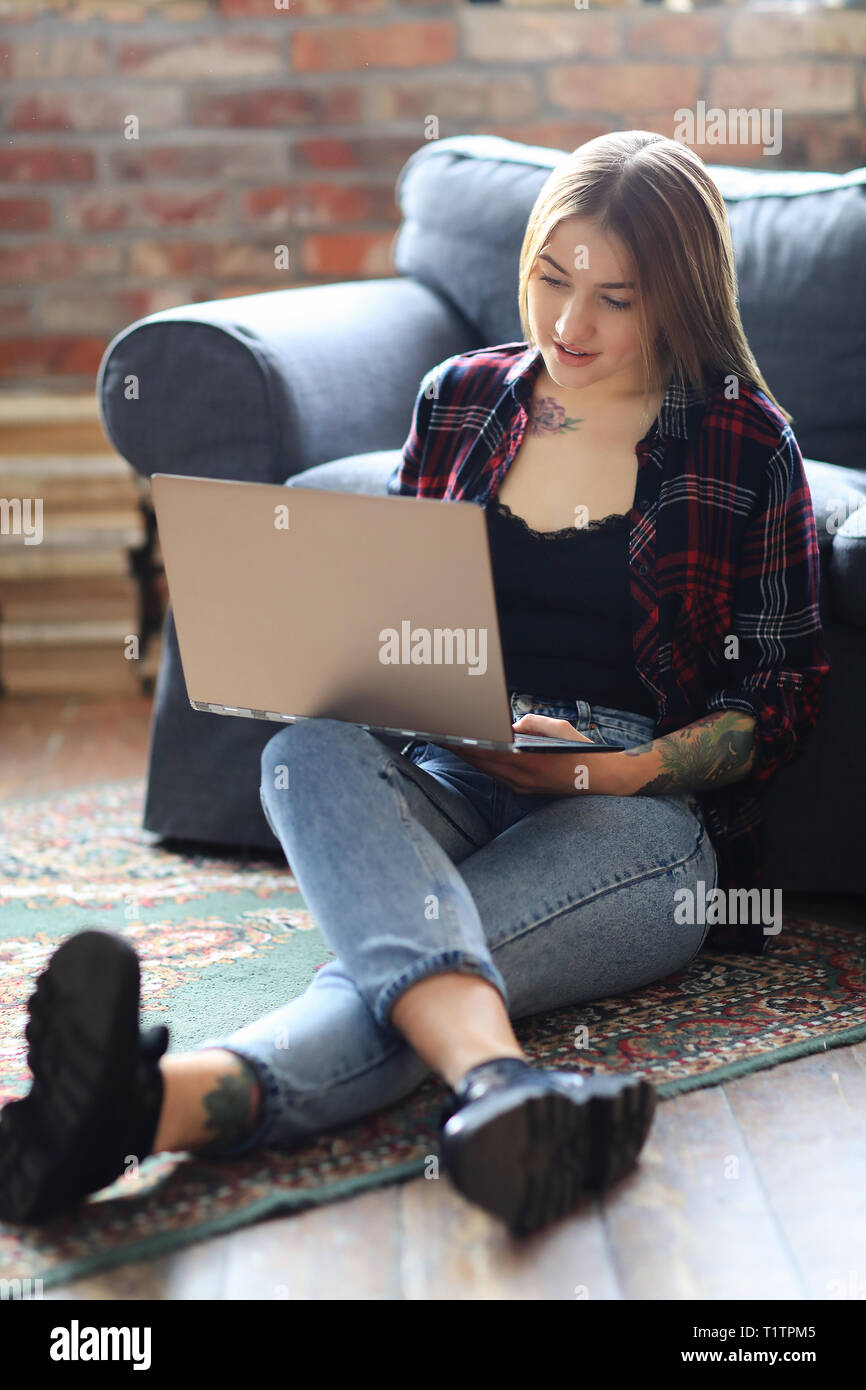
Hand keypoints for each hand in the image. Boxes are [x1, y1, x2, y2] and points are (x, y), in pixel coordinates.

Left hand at [445, 712, 605, 795]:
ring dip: (469, 757)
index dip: (463, 743)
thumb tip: (508, 725)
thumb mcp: (558, 728)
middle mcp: (522, 778)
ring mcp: (522, 787)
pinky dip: (483, 764)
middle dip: (459, 748)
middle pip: (481, 762)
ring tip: (450, 741)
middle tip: (438, 733)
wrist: (603, 781)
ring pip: (486, 770)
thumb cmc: (583, 751)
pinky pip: (497, 776)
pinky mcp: (524, 791)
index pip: (487, 751)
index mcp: (529, 761)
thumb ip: (530, 723)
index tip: (446, 733)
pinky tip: (473, 754)